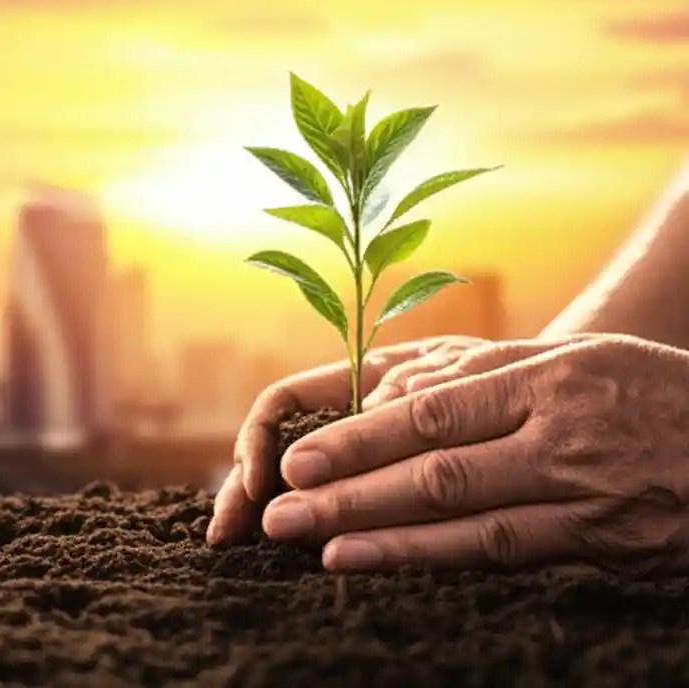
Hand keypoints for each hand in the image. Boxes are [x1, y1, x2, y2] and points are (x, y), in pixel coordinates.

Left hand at [261, 334, 688, 574]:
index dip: (359, 442)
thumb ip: (485, 374)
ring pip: (471, 527)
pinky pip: (514, 558)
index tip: (298, 462)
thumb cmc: (644, 389)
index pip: (434, 416)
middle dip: (351, 497)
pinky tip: (394, 568)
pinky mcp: (606, 548)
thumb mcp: (576, 357)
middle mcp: (565, 441)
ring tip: (321, 551)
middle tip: (282, 515)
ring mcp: (589, 500)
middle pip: (439, 475)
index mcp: (549, 380)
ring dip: (388, 543)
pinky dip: (447, 564)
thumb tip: (390, 392)